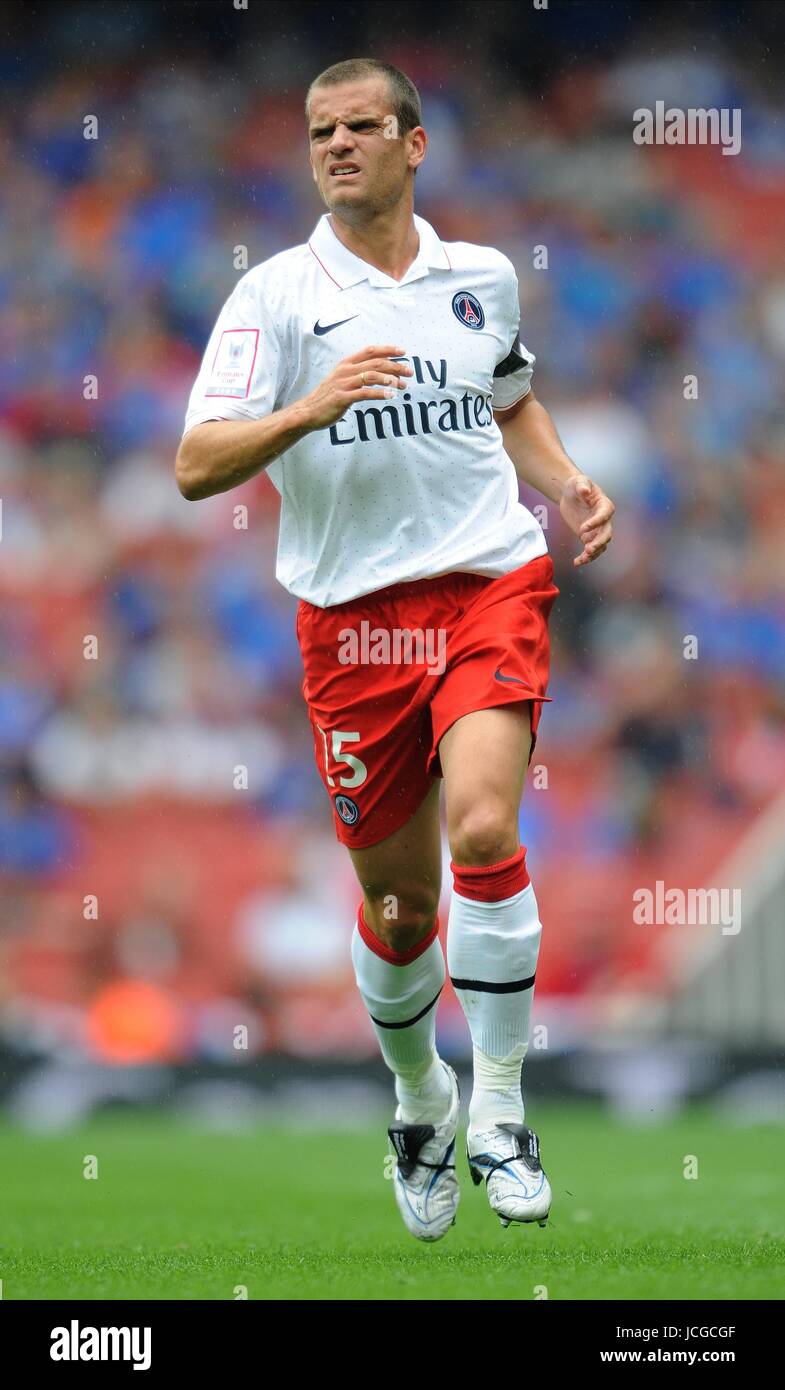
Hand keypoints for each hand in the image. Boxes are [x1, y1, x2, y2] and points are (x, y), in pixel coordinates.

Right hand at [295, 345, 412, 430]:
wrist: (308, 412)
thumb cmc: (328, 397)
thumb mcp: (342, 380)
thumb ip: (359, 375)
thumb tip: (381, 374)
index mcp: (346, 364)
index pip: (370, 351)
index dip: (387, 349)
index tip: (403, 351)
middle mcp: (345, 370)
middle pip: (375, 363)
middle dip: (395, 365)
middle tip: (410, 371)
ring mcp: (343, 384)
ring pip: (372, 376)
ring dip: (390, 379)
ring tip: (403, 385)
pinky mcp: (342, 398)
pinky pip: (365, 393)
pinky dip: (380, 393)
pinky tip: (391, 396)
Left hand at [559, 473, 614, 566]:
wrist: (570, 494)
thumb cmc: (577, 485)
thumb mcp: (578, 481)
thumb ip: (582, 485)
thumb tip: (584, 490)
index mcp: (604, 505)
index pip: (605, 515)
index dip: (596, 522)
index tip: (583, 528)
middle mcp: (604, 520)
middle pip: (606, 534)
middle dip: (599, 542)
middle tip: (588, 549)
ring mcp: (597, 530)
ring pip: (600, 545)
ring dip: (593, 553)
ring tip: (582, 559)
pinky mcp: (588, 537)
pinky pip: (590, 550)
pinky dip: (585, 558)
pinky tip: (576, 563)